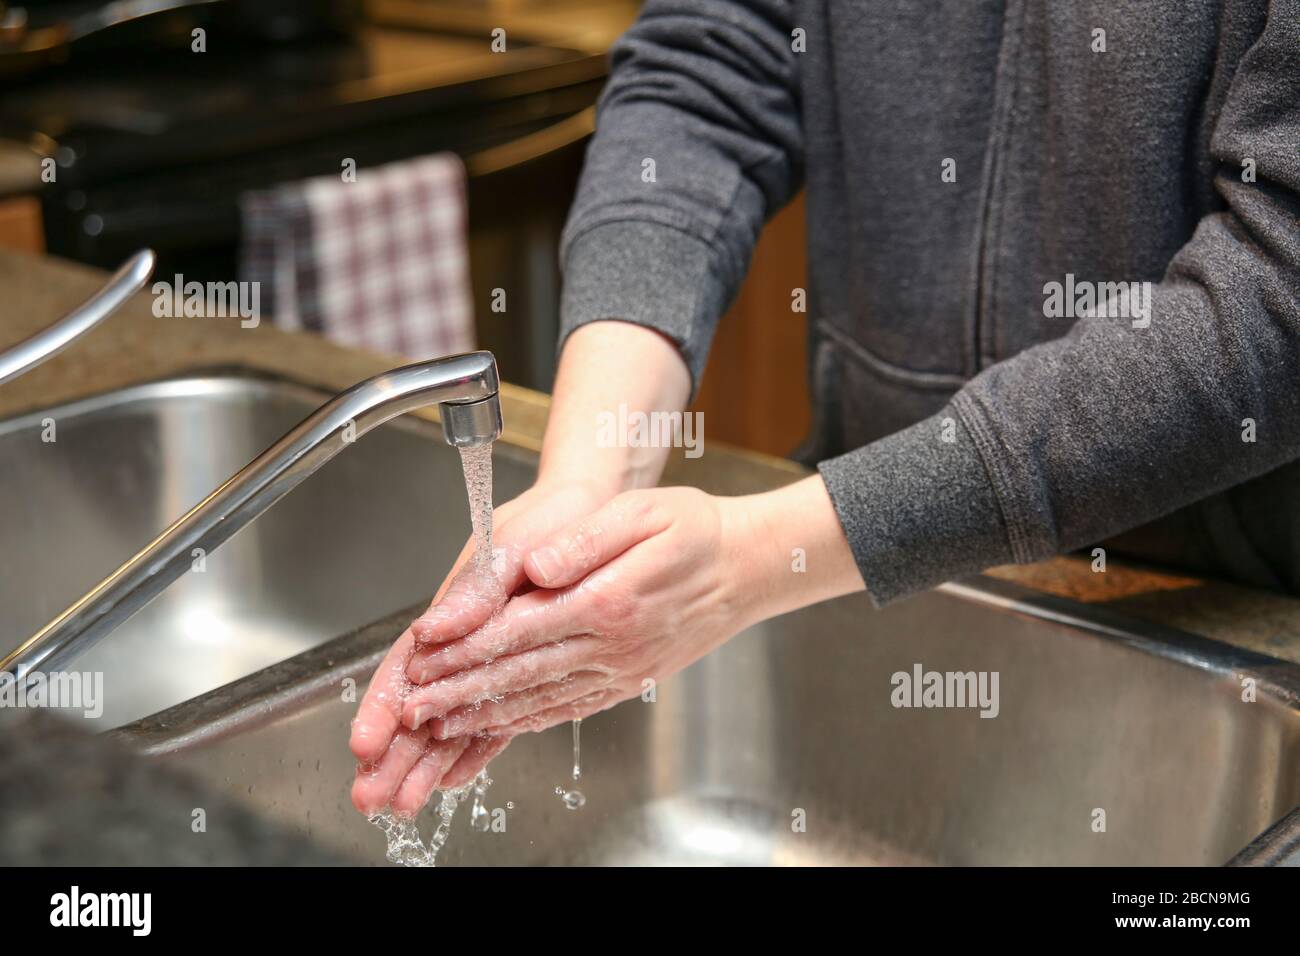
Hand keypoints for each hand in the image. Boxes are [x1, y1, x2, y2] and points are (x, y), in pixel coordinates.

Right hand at [348, 477, 610, 815]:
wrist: (586, 514)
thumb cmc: (546, 521)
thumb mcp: (509, 547)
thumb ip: (473, 593)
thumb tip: (433, 629)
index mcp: (452, 610)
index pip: (406, 665)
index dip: (383, 704)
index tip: (365, 741)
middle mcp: (461, 640)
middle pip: (417, 703)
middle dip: (393, 751)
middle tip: (370, 795)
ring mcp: (486, 658)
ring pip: (449, 718)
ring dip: (425, 761)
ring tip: (402, 805)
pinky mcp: (517, 669)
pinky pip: (492, 715)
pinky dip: (473, 746)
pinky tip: (454, 777)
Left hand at [399, 486, 758, 742]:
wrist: (746, 567)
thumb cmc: (694, 531)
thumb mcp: (643, 513)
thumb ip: (586, 540)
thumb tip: (538, 564)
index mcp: (608, 599)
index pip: (520, 627)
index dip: (466, 645)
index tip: (424, 656)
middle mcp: (612, 644)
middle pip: (521, 672)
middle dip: (460, 690)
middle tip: (413, 706)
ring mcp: (621, 668)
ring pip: (541, 697)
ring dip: (485, 713)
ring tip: (438, 724)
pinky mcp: (628, 680)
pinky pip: (570, 707)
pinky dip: (529, 719)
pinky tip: (500, 724)